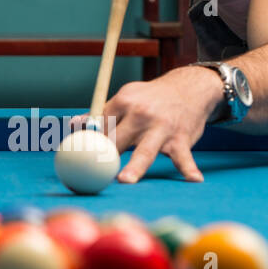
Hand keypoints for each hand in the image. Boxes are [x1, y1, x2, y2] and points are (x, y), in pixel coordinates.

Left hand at [72, 66, 222, 183]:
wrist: (190, 88)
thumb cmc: (151, 99)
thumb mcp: (127, 97)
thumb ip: (102, 113)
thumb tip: (74, 125)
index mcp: (124, 101)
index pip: (102, 124)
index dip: (90, 142)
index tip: (80, 157)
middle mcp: (142, 113)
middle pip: (117, 140)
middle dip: (104, 158)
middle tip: (92, 175)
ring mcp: (162, 127)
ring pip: (145, 151)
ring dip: (135, 166)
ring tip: (125, 180)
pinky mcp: (181, 139)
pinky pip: (184, 157)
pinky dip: (189, 169)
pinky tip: (194, 180)